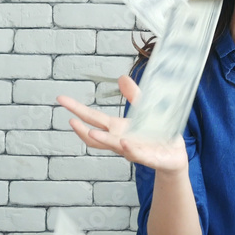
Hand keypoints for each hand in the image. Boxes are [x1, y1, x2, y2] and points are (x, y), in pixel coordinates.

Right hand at [57, 75, 188, 173]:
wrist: (174, 154)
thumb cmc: (156, 133)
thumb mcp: (145, 109)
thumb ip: (133, 95)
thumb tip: (121, 77)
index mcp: (118, 128)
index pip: (93, 118)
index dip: (77, 109)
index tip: (61, 99)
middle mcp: (120, 140)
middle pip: (95, 136)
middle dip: (81, 127)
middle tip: (68, 118)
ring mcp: (132, 149)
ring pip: (113, 146)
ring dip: (102, 139)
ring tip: (89, 132)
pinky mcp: (149, 157)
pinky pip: (137, 154)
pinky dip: (129, 148)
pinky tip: (123, 142)